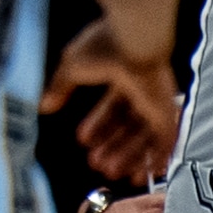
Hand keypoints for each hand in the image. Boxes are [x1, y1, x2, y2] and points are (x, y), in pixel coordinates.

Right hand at [48, 16, 180, 182]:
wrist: (132, 39)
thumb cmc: (104, 46)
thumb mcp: (73, 66)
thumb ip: (60, 87)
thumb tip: (44, 106)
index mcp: (122, 73)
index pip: (113, 105)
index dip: (98, 124)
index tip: (83, 140)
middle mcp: (142, 89)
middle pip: (128, 125)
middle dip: (111, 145)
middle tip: (96, 163)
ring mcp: (157, 100)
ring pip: (144, 136)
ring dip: (127, 156)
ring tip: (109, 171)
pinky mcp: (167, 110)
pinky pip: (165, 141)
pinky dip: (154, 159)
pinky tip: (141, 174)